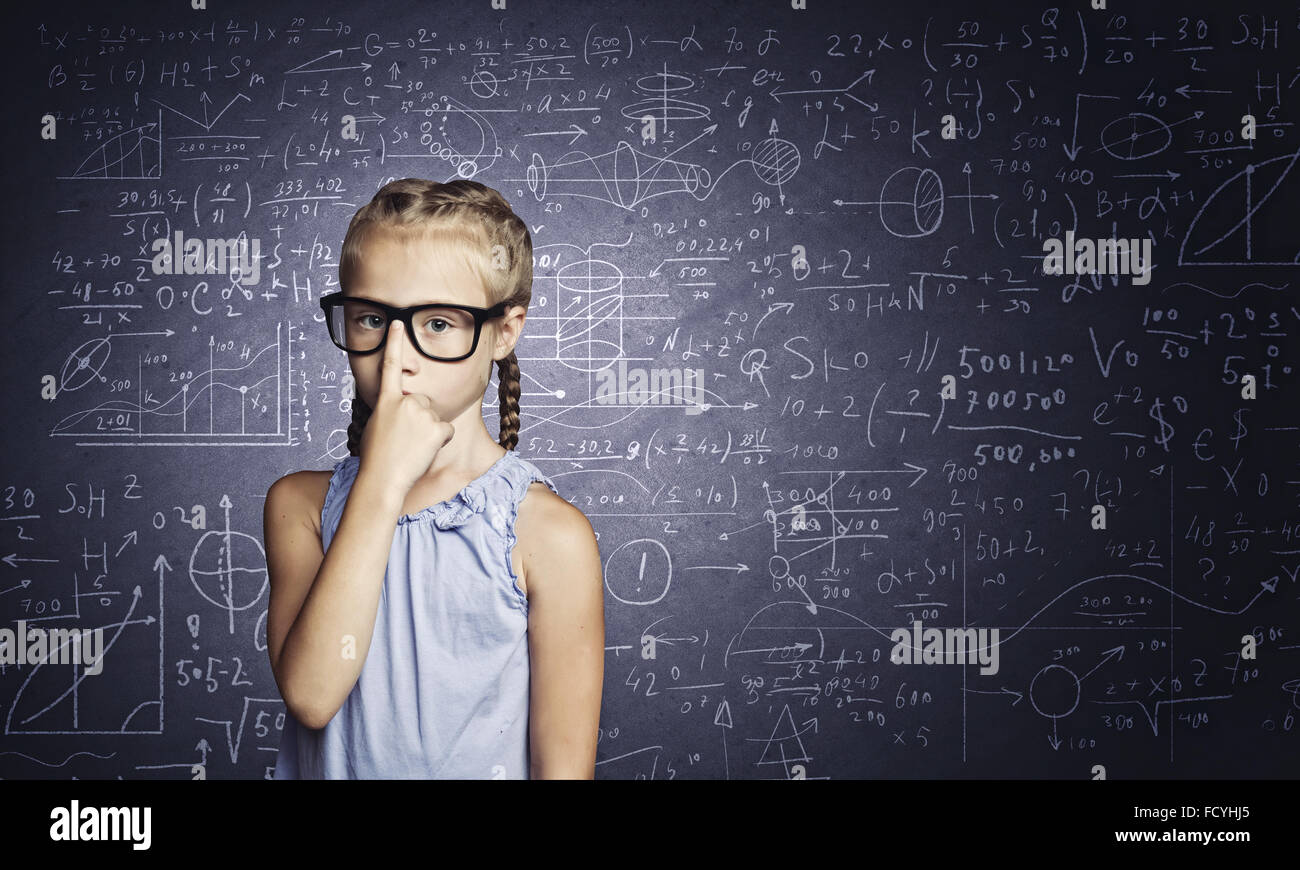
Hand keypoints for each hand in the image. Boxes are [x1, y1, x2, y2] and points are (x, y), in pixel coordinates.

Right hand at [357, 319, 454, 497]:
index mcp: (386, 401)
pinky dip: (439, 442)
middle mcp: (405, 401)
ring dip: (429, 432)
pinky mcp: (437, 426)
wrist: (383, 478)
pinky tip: (424, 451)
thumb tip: (401, 414)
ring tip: (412, 448)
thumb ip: (391, 412)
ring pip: (435, 418)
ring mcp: (422, 413)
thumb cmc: (376, 458)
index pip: (390, 366)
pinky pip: (445, 432)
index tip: (398, 323)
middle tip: (406, 440)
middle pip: (423, 402)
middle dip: (420, 419)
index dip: (394, 344)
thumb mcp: (376, 427)